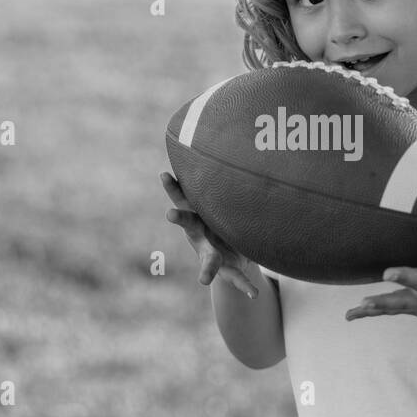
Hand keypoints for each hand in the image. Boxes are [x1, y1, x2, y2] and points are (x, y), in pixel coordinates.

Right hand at [160, 172, 259, 298]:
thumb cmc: (222, 221)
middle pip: (187, 223)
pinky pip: (235, 278)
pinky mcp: (226, 272)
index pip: (182, 197)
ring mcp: (211, 254)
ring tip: (203, 279)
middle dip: (179, 218)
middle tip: (170, 214)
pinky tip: (254, 293)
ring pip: (207, 260)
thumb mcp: (219, 203)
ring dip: (206, 268)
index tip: (163, 173)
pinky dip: (244, 286)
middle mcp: (199, 234)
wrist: (230, 257)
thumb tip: (220, 124)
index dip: (172, 186)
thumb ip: (219, 172)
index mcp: (197, 215)